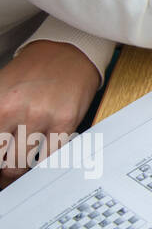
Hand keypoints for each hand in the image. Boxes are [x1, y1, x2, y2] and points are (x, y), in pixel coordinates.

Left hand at [0, 42, 99, 187]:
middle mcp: (17, 111)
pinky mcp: (66, 121)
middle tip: (4, 175)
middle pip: (2, 159)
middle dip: (3, 172)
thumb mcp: (0, 91)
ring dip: (19, 171)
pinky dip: (43, 165)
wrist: (67, 53)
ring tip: (19, 170)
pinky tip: (40, 163)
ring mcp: (42, 116)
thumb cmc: (31, 73)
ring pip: (23, 163)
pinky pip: (51, 156)